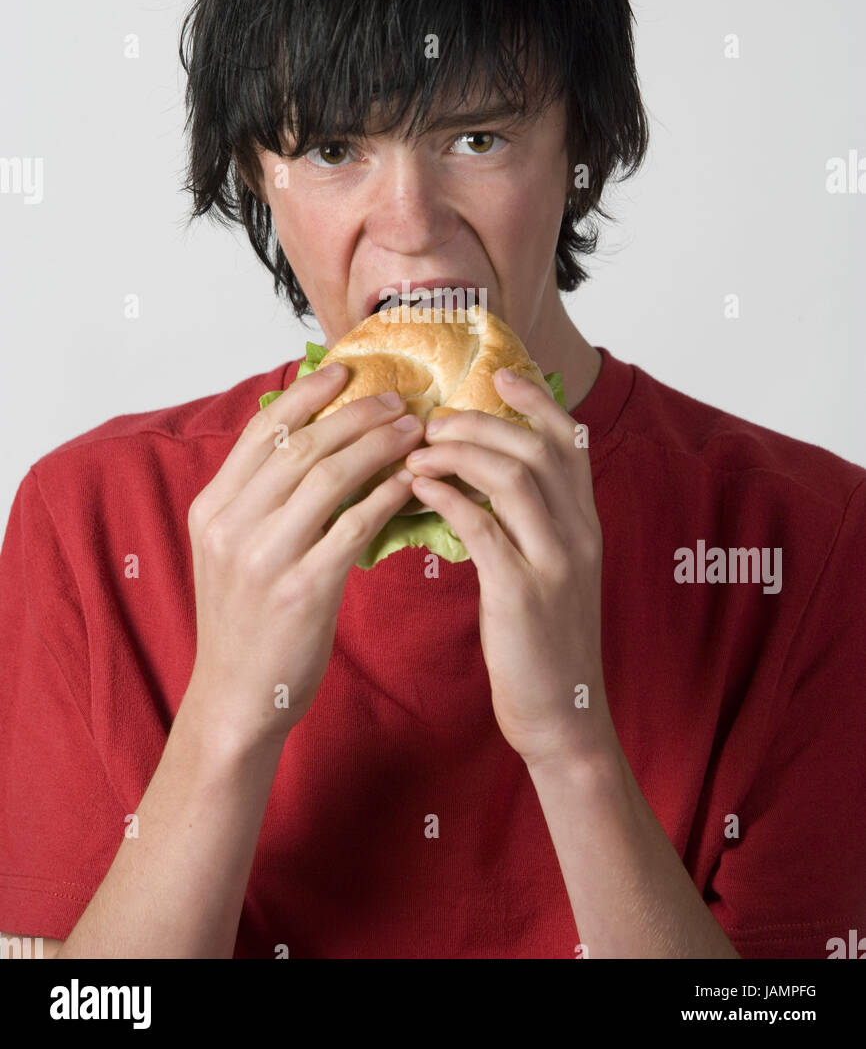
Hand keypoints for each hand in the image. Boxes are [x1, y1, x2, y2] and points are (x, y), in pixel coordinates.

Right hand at [185, 365, 425, 750]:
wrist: (238, 698)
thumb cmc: (246, 621)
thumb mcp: (233, 550)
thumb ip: (260, 499)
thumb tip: (310, 441)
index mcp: (211, 508)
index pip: (260, 432)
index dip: (306, 396)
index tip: (345, 372)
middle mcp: (231, 526)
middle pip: (300, 446)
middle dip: (355, 414)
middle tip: (398, 400)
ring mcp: (264, 557)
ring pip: (329, 477)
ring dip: (378, 446)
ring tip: (414, 431)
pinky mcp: (302, 590)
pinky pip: (353, 526)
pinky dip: (386, 496)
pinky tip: (412, 482)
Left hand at [403, 369, 616, 769]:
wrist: (563, 713)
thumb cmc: (542, 639)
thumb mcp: (550, 569)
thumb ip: (530, 520)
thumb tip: (481, 473)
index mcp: (586, 522)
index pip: (570, 439)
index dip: (536, 400)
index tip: (497, 375)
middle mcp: (580, 533)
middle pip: (536, 447)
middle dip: (480, 422)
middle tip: (432, 422)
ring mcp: (555, 562)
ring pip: (513, 477)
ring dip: (459, 453)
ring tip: (417, 450)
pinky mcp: (523, 594)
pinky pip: (483, 527)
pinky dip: (447, 497)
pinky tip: (417, 487)